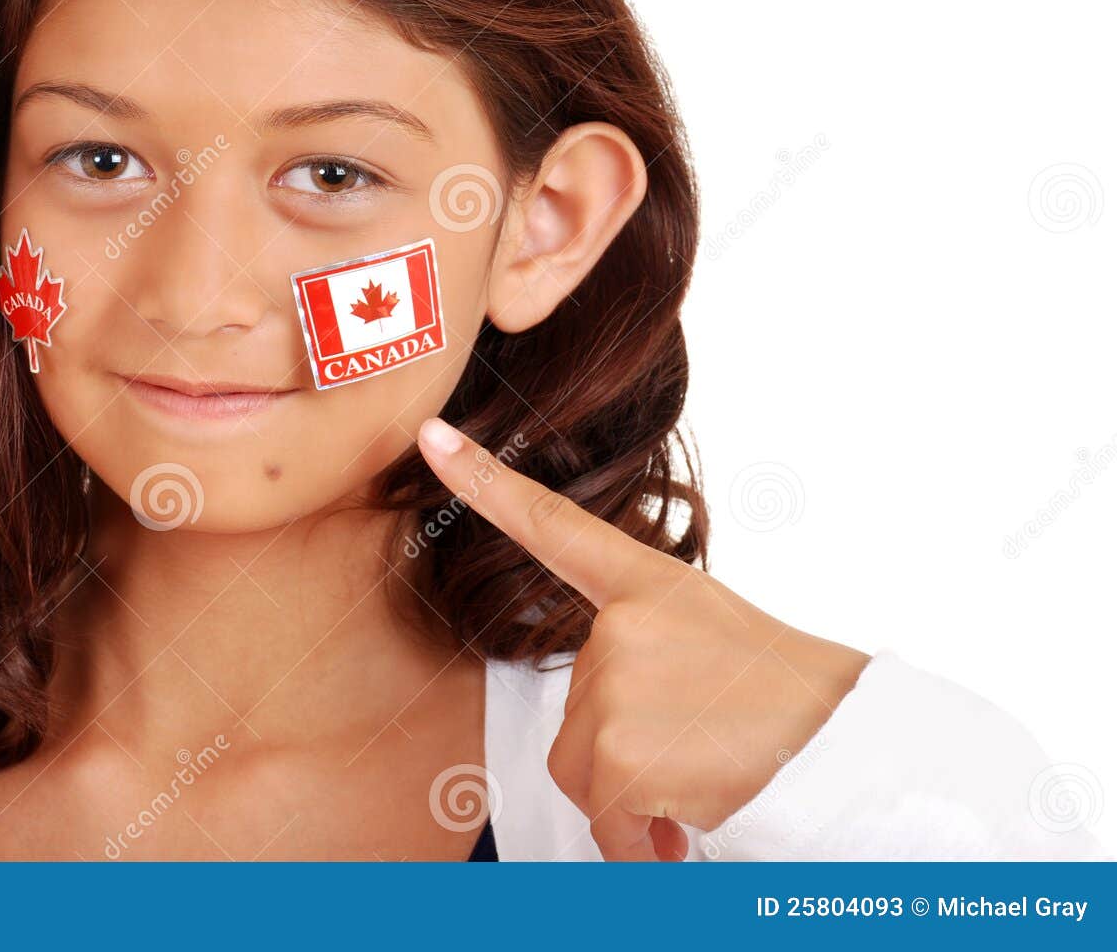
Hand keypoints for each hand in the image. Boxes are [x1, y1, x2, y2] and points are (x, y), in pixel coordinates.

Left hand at [416, 417, 869, 860]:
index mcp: (646, 586)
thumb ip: (641, 666)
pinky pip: (603, 819)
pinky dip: (639, 841)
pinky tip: (688, 822)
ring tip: (702, 780)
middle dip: (624, 758)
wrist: (845, 744)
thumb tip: (607, 755)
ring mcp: (613, 686)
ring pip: (582, 772)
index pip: (553, 525)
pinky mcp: (614, 754)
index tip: (433, 437)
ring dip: (631, 800)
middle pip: (575, 718)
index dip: (487, 481)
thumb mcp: (708, 645)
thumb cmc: (783, 700)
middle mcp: (618, 627)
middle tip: (699, 749)